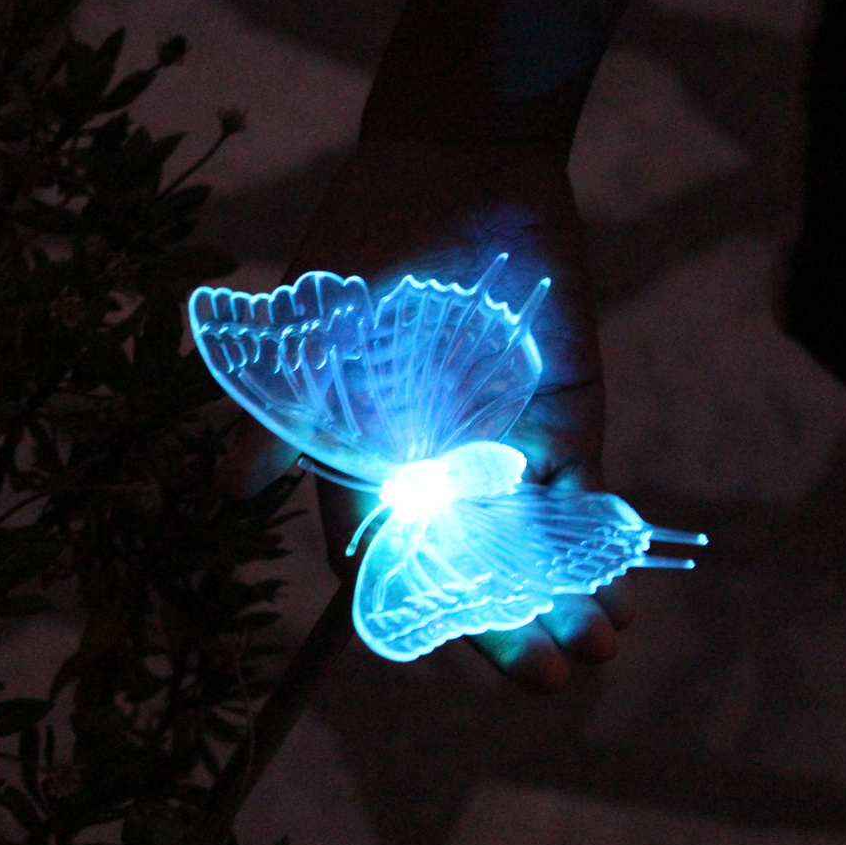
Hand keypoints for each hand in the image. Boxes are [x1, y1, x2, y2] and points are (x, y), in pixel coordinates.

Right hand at [214, 139, 631, 692]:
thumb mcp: (307, 336)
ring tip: (596, 647)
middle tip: (542, 677)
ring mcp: (500, 447)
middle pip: (467, 567)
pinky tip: (621, 593)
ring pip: (529, 548)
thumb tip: (224, 493)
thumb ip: (276, 417)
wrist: (456, 167)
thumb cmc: (365, 249)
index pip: (382, 553)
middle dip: (503, 626)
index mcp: (365, 462)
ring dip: (565, 601)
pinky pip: (583, 498)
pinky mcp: (561, 419)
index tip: (427, 639)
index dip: (405, 601)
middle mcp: (435, 469)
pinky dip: (601, 547)